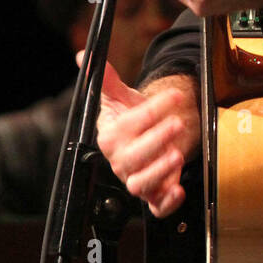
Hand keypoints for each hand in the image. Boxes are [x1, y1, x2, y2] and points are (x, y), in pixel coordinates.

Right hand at [81, 53, 200, 217]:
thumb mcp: (121, 96)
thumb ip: (107, 79)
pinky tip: (178, 190)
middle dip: (156, 141)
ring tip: (177, 154)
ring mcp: (136, 178)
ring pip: (140, 184)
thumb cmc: (133, 116)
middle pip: (132, 158)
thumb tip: (84, 56)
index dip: (150, 112)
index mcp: (110, 137)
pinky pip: (156, 207)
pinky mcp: (153, 194)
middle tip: (177, 123)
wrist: (149, 134)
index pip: (128, 126)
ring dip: (160, 171)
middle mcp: (120, 161)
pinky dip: (167, 203)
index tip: (172, 97)